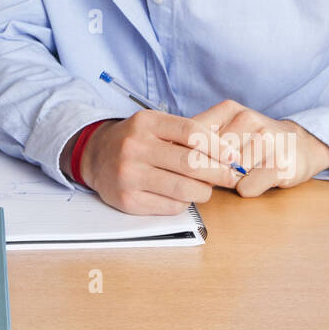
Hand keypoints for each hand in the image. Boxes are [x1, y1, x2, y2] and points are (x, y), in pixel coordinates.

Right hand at [77, 110, 245, 214]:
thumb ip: (186, 134)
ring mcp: (129, 175)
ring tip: (205, 187)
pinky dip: (184, 202)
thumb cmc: (136, 140)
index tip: (233, 156)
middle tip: (231, 176)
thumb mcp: (155, 125)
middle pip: (190, 163)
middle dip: (219, 172)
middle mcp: (135, 147)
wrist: (95, 156)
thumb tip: (228, 152)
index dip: (217, 146)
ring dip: (204, 191)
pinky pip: (170, 206)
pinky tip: (181, 195)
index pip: (191, 132)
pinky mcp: (128, 200)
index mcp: (145, 123)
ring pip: (184, 189)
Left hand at [191, 99, 328, 196]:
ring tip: (241, 172)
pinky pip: (247, 186)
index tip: (181, 164)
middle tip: (216, 172)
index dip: (185, 155)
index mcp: (230, 110)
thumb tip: (165, 151)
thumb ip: (199, 137)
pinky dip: (247, 189)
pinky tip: (256, 180)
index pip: (193, 135)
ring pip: (227, 173)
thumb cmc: (255, 140)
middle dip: (207, 170)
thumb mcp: (227, 128)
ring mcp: (267, 141)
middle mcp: (249, 120)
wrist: (301, 145)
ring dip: (229, 180)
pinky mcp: (281, 165)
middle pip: (209, 156)